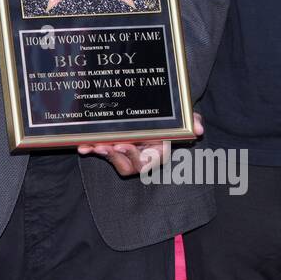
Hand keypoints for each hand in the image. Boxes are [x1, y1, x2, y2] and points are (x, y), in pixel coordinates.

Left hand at [79, 111, 203, 176]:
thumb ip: (192, 121)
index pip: (150, 160)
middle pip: (129, 165)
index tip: (122, 145)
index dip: (135, 156)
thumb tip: (199, 128)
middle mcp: (144, 158)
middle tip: (103, 146)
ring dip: (102, 155)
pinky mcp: (115, 150)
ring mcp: (129, 156)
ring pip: (115, 163)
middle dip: (114, 157)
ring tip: (90, 147)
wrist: (158, 114)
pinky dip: (91, 150)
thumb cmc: (172, 119)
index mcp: (160, 152)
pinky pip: (103, 154)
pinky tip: (81, 146)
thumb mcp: (184, 117)